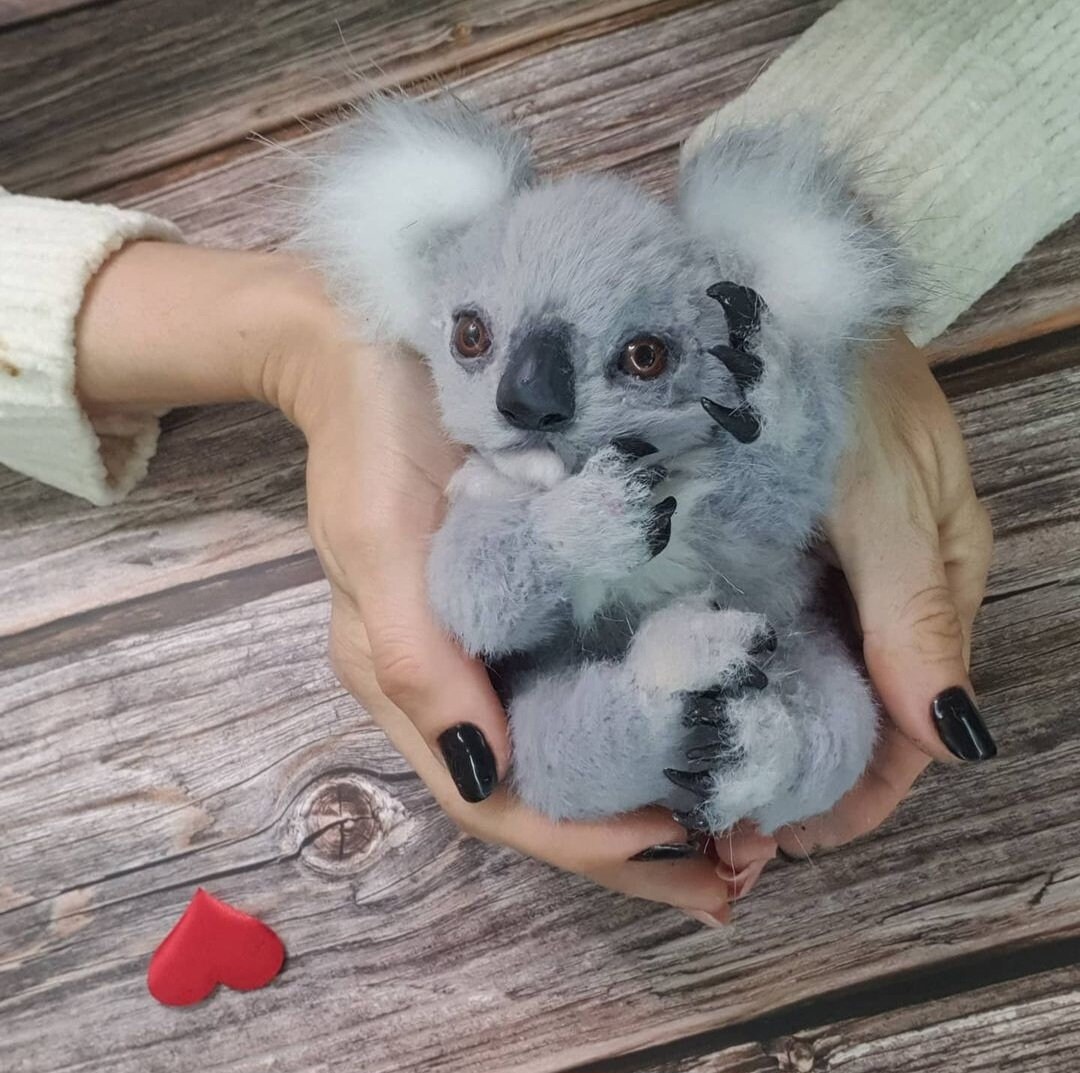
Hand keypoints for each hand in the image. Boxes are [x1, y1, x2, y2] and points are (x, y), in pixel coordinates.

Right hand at [294, 317, 732, 920]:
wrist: (374, 343)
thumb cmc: (371, 440)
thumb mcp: (376, 541)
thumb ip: (415, 658)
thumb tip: (485, 773)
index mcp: (417, 683)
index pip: (499, 800)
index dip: (582, 839)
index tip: (675, 845)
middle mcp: (468, 680)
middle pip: (550, 796)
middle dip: (636, 849)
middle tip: (738, 878)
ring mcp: (509, 641)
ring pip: (582, 749)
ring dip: (656, 799)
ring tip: (746, 834)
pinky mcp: (547, 595)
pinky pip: (600, 678)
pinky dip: (657, 722)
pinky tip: (719, 730)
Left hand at [721, 332, 993, 875]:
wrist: (778, 286)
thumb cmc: (848, 379)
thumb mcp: (891, 497)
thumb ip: (916, 612)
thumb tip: (958, 737)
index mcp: (931, 589)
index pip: (904, 724)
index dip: (852, 793)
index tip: (783, 839)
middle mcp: (874, 591)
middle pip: (844, 712)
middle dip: (790, 777)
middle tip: (717, 829)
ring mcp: (816, 568)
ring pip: (796, 679)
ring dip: (752, 736)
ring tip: (688, 786)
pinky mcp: (759, 542)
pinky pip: (750, 630)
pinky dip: (724, 677)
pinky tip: (678, 706)